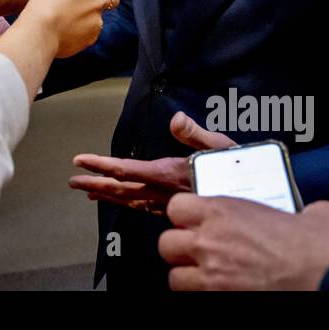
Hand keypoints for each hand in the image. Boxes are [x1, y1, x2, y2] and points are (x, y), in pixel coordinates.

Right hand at [0, 0, 123, 97]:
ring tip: (69, 21)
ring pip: (100, 17)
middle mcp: (98, 1)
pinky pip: (92, 31)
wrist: (39, 33)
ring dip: (90, 17)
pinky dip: (84, 31)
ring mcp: (97, 20)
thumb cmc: (41, 7)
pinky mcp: (93, 37)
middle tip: (92, 2)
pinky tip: (68, 31)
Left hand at [68, 110, 235, 214]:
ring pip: (130, 201)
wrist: (255, 203)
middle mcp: (164, 192)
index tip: (80, 161)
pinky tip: (123, 200)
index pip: (127, 170)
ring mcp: (168, 204)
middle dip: (95, 184)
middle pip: (122, 190)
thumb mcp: (221, 146)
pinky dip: (126, 202)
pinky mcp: (174, 210)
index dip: (100, 165)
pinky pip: (143, 207)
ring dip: (107, 195)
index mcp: (169, 174)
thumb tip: (176, 119)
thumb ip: (196, 134)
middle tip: (73, 181)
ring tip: (89, 192)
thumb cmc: (238, 171)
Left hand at [158, 195, 328, 290]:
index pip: (177, 207)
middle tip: (202, 251)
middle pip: (167, 243)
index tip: (198, 221)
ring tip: (209, 277)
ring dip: (189, 276)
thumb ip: (292, 208)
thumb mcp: (310, 211)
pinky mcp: (221, 300)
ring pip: (175, 278)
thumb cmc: (324, 246)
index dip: (186, 215)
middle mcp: (210, 242)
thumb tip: (306, 214)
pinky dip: (203, 296)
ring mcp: (213, 276)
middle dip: (182, 248)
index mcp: (224, 211)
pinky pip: (193, 300)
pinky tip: (222, 291)